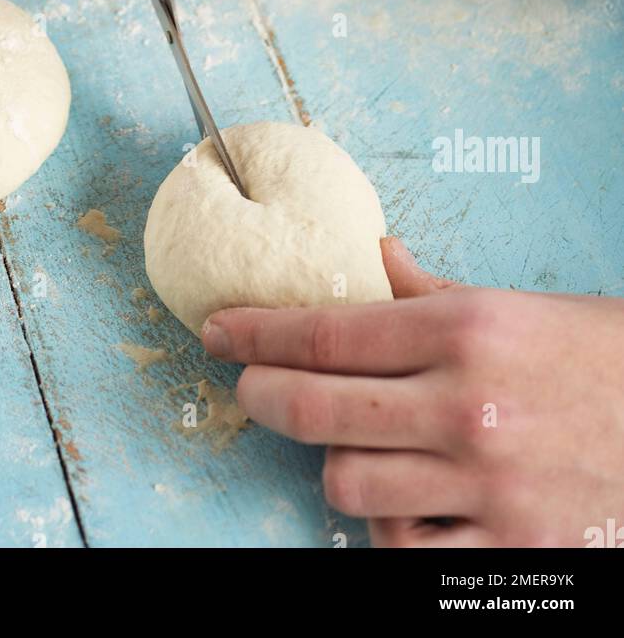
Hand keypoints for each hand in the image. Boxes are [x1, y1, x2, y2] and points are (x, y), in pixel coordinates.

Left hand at [202, 239, 623, 546]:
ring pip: (345, 485)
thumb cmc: (599, 354)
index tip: (219, 332)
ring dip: (333, 464)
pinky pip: (404, 547)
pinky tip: (400, 501)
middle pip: (313, 408)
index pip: (325, 332)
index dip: (257, 332)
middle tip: (250, 387)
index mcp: (465, 332)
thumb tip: (376, 257)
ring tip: (346, 446)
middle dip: (261, 394)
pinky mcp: (507, 548)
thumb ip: (433, 293)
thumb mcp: (517, 307)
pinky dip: (391, 526)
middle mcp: (466, 407)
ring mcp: (484, 484)